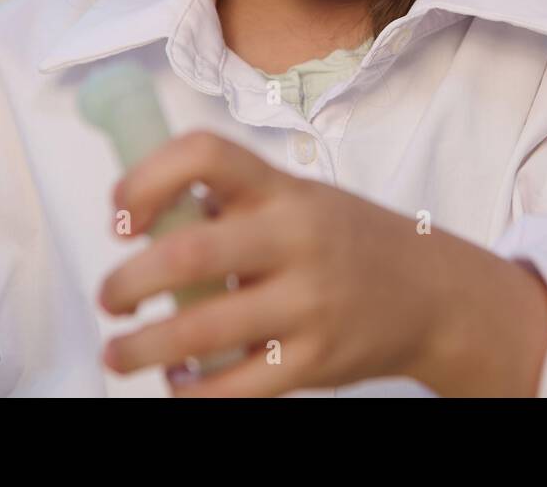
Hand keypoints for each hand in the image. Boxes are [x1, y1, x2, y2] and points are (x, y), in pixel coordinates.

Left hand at [97, 130, 546, 396]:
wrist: (435, 293)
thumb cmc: (350, 241)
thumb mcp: (301, 198)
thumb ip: (236, 201)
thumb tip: (147, 218)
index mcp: (284, 189)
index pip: (205, 155)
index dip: (145, 179)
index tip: (122, 217)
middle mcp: (296, 238)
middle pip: (187, 254)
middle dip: (127, 283)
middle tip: (111, 299)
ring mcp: (309, 302)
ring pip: (200, 331)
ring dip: (141, 348)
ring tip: (120, 354)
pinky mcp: (316, 360)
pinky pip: (235, 387)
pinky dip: (192, 392)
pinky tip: (180, 384)